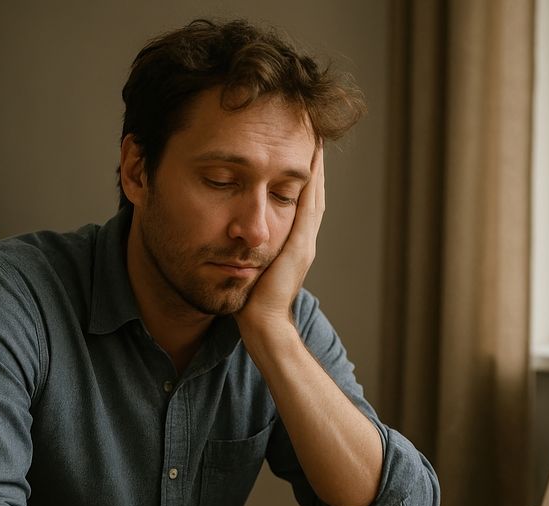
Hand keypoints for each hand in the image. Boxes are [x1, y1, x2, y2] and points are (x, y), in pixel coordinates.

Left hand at [234, 144, 323, 333]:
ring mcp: (304, 243)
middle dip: (313, 168)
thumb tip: (233, 236)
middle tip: (313, 138)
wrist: (264, 324)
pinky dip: (311, 185)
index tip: (301, 154)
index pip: (301, 204)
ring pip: (314, 197)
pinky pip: (308, 208)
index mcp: (293, 245)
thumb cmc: (252, 303)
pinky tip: (310, 164)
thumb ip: (248, 251)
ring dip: (315, 170)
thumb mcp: (251, 268)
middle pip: (312, 196)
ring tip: (314, 142)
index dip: (304, 180)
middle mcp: (304, 240)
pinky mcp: (299, 246)